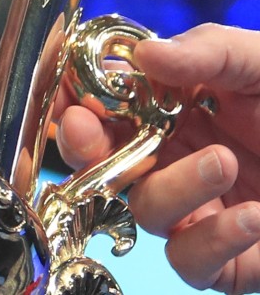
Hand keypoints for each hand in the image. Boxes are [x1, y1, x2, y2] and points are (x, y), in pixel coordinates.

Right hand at [56, 23, 259, 292]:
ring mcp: (204, 210)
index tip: (71, 98)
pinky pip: (190, 259)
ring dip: (173, 187)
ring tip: (225, 164)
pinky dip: (213, 237)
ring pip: (144, 211)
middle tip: (91, 134)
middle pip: (104, 164)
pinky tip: (251, 213)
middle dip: (90, 151)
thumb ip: (209, 51)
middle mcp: (182, 158)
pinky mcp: (230, 259)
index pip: (107, 109)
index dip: (78, 105)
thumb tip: (141, 55)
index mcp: (181, 109)